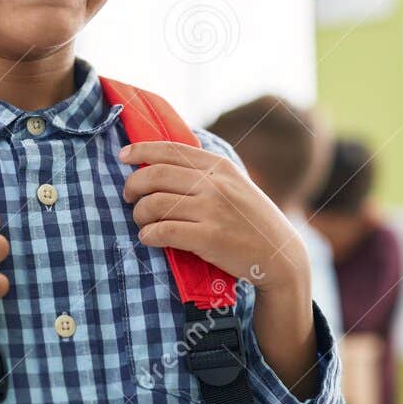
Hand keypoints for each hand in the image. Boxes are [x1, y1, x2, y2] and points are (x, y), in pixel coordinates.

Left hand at [119, 141, 306, 293]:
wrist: (279, 254)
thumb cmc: (251, 220)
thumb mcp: (235, 184)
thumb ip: (206, 172)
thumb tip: (164, 160)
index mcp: (218, 166)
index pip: (170, 149)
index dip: (141, 150)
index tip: (123, 156)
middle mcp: (214, 184)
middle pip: (154, 175)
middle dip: (133, 185)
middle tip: (128, 196)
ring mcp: (212, 210)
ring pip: (154, 204)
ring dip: (139, 214)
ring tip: (142, 222)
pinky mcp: (208, 238)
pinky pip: (162, 231)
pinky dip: (148, 235)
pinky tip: (149, 238)